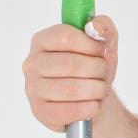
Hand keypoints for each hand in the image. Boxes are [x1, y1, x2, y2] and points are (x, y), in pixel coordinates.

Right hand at [22, 15, 118, 131]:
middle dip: (97, 69)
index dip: (91, 45)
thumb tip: (94, 26)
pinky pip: (69, 111)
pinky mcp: (40, 112)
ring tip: (101, 88)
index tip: (103, 51)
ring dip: (96, 89)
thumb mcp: (104, 42)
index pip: (65, 37)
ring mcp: (33, 89)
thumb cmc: (95, 65)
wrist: (93, 96)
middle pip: (70, 64)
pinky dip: (90, 107)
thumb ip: (103, 27)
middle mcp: (32, 63)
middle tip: (105, 72)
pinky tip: (94, 103)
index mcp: (43, 40)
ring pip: (71, 88)